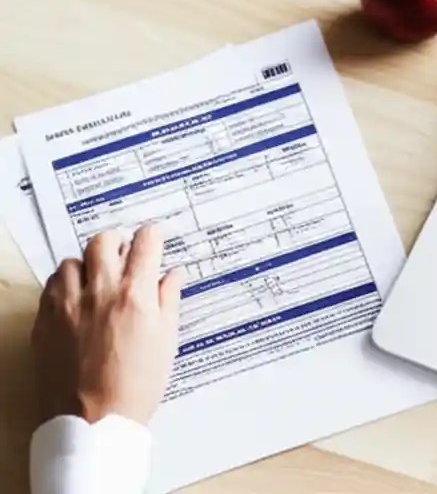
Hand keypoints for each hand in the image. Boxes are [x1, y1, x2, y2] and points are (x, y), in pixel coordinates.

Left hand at [31, 224, 184, 424]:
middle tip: (124, 251)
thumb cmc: (137, 385)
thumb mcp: (166, 341)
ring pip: (72, 261)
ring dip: (87, 264)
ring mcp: (68, 305)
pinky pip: (51, 287)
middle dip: (117, 240)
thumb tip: (173, 274)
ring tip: (96, 278)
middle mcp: (99, 292)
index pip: (145, 244)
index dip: (153, 234)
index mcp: (135, 295)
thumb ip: (169, 301)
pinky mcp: (45, 321)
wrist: (95, 420)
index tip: (155, 236)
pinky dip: (64, 284)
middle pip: (103, 242)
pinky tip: (75, 298)